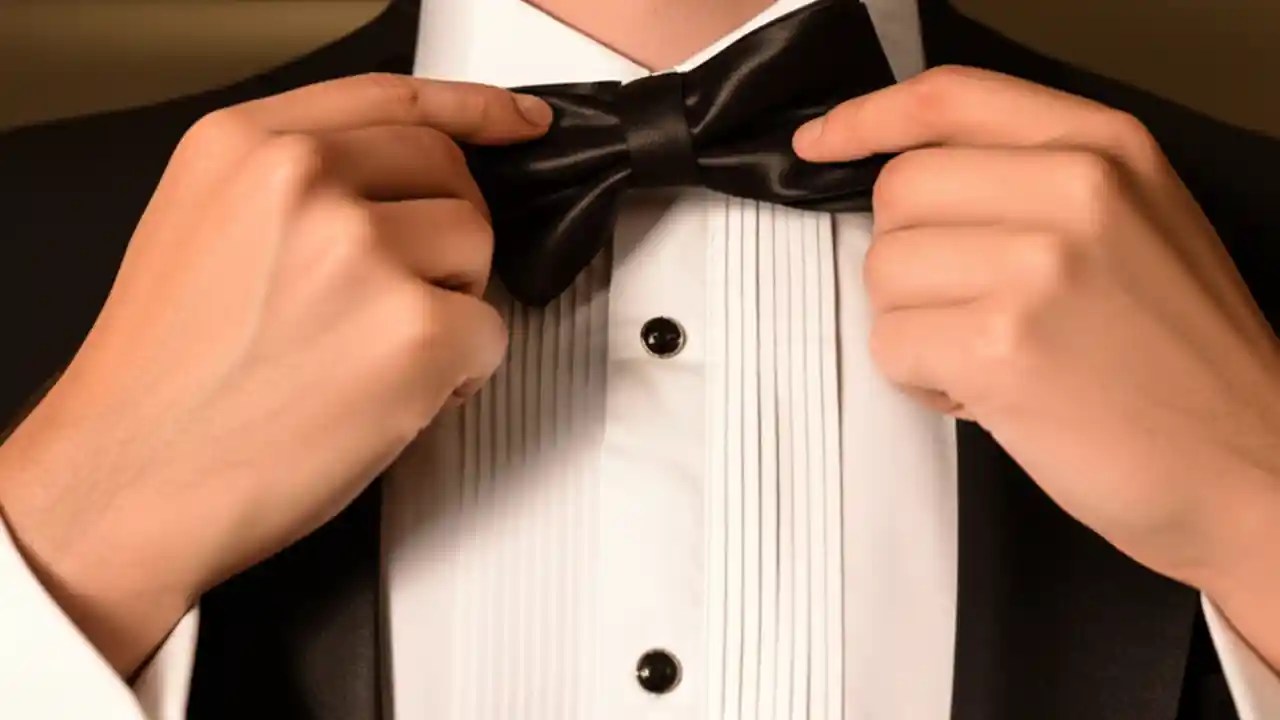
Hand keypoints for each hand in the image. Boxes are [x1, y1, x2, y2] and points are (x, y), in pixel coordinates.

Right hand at [0, 74, 551, 673]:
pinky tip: (388, 399)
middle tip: (386, 305)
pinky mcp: (414, 330)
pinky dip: (461, 376)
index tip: (515, 123)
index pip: (391, 98)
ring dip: (448, 306)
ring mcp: (362, 251)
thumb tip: (394, 187)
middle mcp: (302, 181)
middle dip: (441, 241)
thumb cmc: (166, 384)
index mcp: (244, 146)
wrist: (130, 484)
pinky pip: (490, 335)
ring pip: (476, 250)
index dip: (471, 110)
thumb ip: (291, 186)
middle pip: (448, 175)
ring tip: (369, 358)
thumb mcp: (202, 232)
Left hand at [795, 66, 1279, 665]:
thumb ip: (1036, 178)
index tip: (821, 142)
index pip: (948, 99)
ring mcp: (1036, 266)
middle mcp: (1073, 191)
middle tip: (973, 308)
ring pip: (882, 272)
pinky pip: (889, 343)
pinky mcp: (999, 346)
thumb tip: (912, 171)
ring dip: (915, 325)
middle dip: (912, 260)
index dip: (867, 118)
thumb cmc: (1183, 360)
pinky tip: (985, 394)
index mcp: (1104, 148)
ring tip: (992, 357)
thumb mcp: (1139, 224)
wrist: (1250, 469)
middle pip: (897, 193)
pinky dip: (919, 380)